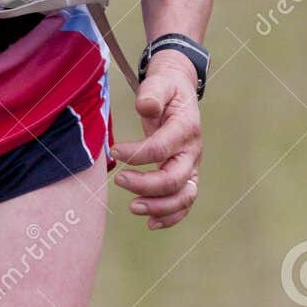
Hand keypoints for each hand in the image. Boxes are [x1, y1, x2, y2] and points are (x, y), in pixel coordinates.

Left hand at [111, 51, 202, 230]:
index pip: (161, 148)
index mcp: (185, 128)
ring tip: (133, 208)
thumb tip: (146, 107)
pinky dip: (170, 216)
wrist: (180, 94)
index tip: (113, 151)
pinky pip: (184, 203)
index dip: (136, 154)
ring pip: (184, 196)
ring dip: (159, 207)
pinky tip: (150, 223)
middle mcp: (192, 152)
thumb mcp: (159, 83)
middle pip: (174, 178)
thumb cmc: (165, 89)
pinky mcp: (187, 177)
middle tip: (118, 180)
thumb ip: (152, 93)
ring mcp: (192, 167)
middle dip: (145, 185)